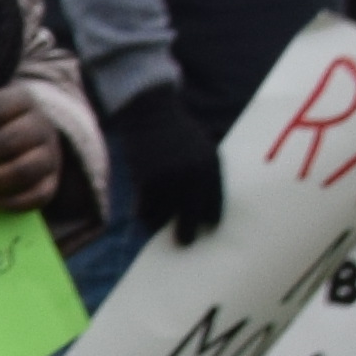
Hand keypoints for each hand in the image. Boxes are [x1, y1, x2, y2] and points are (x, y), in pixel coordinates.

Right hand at [108, 85, 224, 248]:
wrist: (152, 112)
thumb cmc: (177, 131)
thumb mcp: (202, 149)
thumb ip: (204, 175)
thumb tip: (202, 209)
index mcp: (211, 168)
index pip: (214, 206)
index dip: (209, 220)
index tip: (205, 229)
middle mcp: (192, 177)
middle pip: (190, 219)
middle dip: (186, 234)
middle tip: (183, 243)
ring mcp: (168, 179)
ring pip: (161, 215)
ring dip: (157, 219)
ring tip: (153, 219)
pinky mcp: (146, 180)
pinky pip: (143, 209)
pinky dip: (141, 211)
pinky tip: (140, 210)